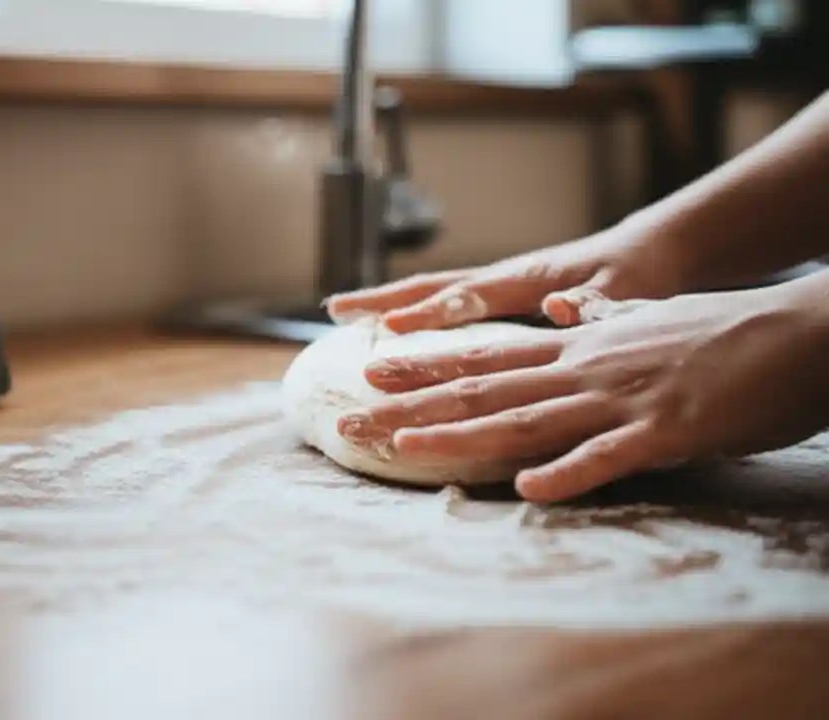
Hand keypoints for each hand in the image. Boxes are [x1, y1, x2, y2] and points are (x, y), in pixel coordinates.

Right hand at [324, 222, 689, 332]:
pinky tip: (384, 328)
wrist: (649, 253)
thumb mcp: (627, 295)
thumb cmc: (639, 277)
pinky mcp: (499, 295)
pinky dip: (410, 310)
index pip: (469, 298)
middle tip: (336, 310)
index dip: (430, 314)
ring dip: (385, 301)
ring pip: (430, 291)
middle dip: (382, 299)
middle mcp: (504, 277)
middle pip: (432, 286)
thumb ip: (596, 306)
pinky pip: (444, 302)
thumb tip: (558, 309)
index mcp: (529, 280)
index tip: (390, 328)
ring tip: (340, 312)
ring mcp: (498, 284)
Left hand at [337, 273, 828, 501]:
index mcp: (577, 347)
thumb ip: (597, 320)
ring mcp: (621, 399)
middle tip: (352, 418)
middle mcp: (583, 369)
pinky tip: (526, 492)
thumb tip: (559, 310)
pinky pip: (609, 457)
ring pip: (524, 419)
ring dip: (457, 436)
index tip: (369, 366)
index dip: (424, 363)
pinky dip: (568, 474)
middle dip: (411, 406)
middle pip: (482, 388)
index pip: (486, 355)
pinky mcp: (667, 430)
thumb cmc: (723, 330)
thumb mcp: (646, 320)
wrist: (796, 331)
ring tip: (400, 448)